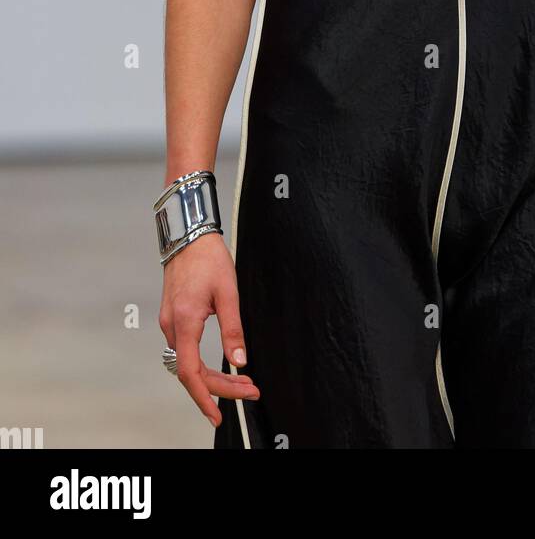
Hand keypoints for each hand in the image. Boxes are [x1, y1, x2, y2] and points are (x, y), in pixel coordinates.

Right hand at [158, 231, 259, 427]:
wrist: (188, 234)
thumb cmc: (209, 258)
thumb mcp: (228, 292)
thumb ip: (233, 328)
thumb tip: (240, 361)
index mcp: (184, 321)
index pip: (190, 373)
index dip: (204, 397)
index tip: (219, 415)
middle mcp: (171, 326)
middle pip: (191, 372)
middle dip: (220, 388)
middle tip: (250, 391)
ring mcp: (169, 322)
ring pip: (187, 364)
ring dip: (212, 377)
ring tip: (242, 382)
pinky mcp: (172, 317)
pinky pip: (184, 351)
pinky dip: (202, 364)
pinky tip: (220, 365)